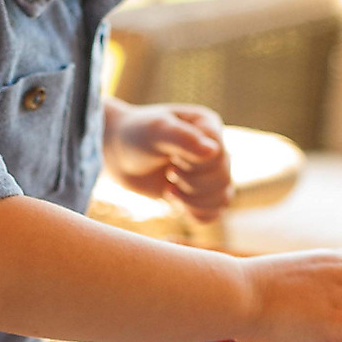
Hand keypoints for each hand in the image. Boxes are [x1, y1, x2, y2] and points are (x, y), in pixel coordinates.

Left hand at [103, 100, 232, 223]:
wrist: (118, 154)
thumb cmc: (135, 136)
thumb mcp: (155, 131)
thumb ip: (183, 138)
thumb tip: (213, 151)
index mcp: (208, 126)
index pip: (220, 154)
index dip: (196, 164)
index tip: (171, 158)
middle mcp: (215, 148)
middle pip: (223, 179)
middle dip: (193, 183)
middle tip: (169, 173)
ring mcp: (209, 172)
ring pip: (222, 198)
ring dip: (195, 201)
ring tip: (170, 190)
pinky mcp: (201, 192)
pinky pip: (214, 212)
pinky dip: (198, 214)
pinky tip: (177, 204)